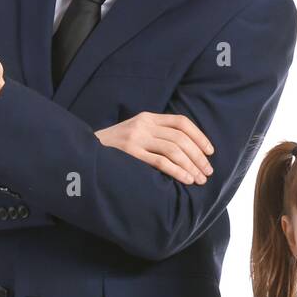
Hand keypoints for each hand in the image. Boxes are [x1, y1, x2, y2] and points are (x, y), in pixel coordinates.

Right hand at [95, 113, 214, 183]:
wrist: (86, 150)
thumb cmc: (117, 147)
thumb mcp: (137, 133)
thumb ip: (157, 135)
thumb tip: (189, 150)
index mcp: (148, 117)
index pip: (182, 122)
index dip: (199, 137)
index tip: (210, 152)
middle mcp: (143, 124)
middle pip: (181, 138)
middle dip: (198, 156)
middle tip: (208, 171)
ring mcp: (136, 138)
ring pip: (173, 150)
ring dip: (191, 166)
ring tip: (200, 179)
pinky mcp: (130, 153)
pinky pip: (160, 162)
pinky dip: (177, 171)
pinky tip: (186, 179)